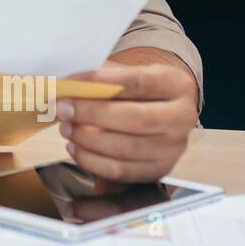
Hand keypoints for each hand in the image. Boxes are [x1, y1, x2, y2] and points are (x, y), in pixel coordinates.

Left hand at [56, 61, 198, 182]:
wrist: (159, 111)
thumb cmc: (136, 90)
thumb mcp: (125, 74)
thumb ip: (100, 78)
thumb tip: (65, 86)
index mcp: (177, 85)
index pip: (139, 82)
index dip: (100, 82)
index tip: (69, 82)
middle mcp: (182, 118)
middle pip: (136, 118)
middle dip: (91, 114)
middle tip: (62, 109)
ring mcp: (173, 148)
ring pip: (127, 148)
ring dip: (88, 139)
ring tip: (65, 127)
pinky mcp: (159, 170)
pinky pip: (121, 172)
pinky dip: (91, 161)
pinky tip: (75, 147)